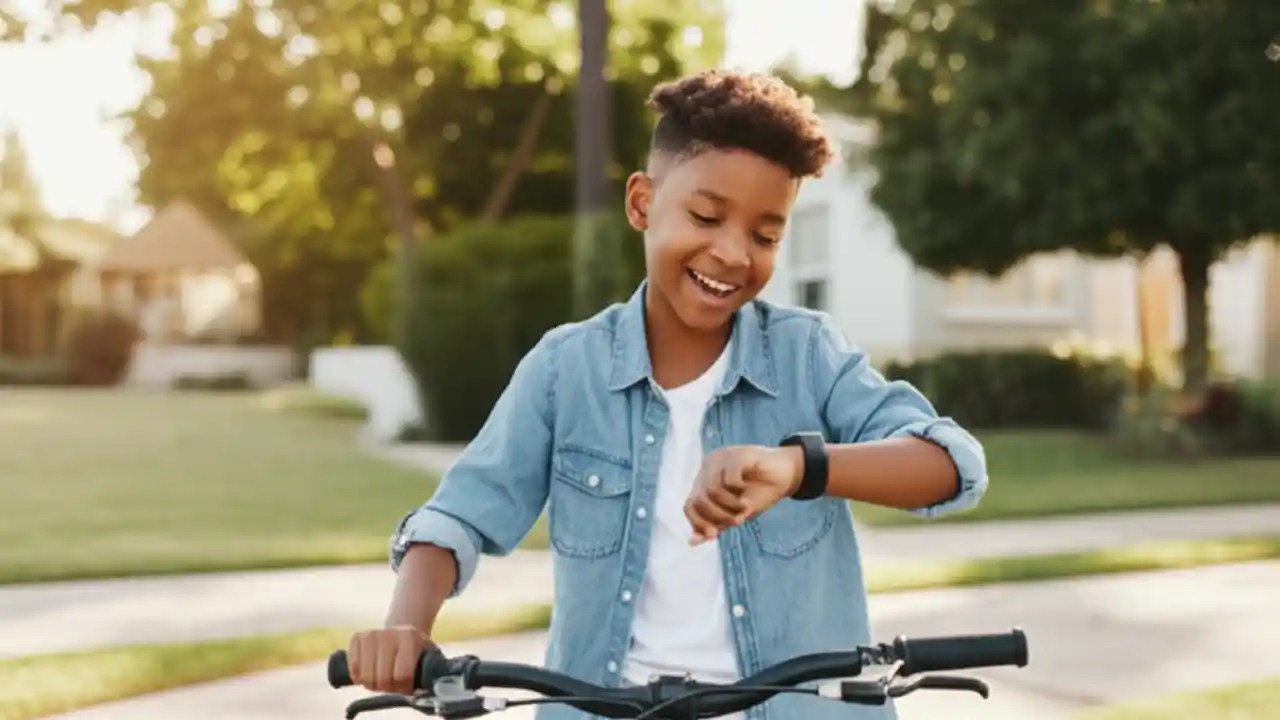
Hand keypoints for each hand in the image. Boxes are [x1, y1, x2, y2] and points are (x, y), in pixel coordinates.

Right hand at [347, 625, 436, 694]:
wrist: (401, 631)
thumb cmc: (415, 650)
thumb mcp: (427, 656)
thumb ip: (426, 671)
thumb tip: (417, 691)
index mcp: (410, 638)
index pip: (402, 674)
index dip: (403, 687)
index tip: (406, 688)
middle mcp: (389, 634)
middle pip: (383, 678)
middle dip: (387, 688)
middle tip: (392, 686)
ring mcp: (371, 634)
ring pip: (366, 675)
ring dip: (373, 684)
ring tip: (380, 681)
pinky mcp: (357, 637)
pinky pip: (353, 668)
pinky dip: (359, 677)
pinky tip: (368, 675)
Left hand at [684, 445, 803, 544]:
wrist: (786, 476)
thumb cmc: (760, 493)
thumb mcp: (736, 513)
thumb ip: (715, 524)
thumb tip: (692, 541)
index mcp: (704, 481)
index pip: (689, 506)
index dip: (699, 523)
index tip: (715, 534)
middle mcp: (708, 468)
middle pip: (698, 500)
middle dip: (717, 516)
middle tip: (737, 520)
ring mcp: (722, 459)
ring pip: (712, 490)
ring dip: (729, 506)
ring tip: (744, 507)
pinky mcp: (737, 455)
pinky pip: (729, 479)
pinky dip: (738, 492)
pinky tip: (747, 491)